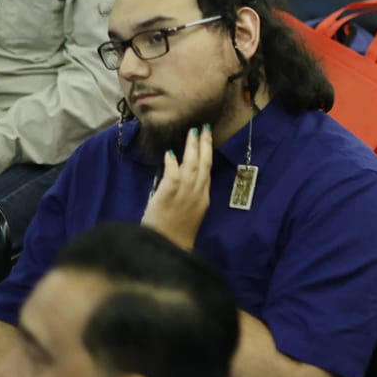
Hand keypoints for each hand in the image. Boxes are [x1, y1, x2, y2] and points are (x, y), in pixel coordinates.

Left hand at [141, 124, 213, 249]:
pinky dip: (173, 161)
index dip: (208, 156)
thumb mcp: (190, 217)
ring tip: (192, 132)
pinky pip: (173, 172)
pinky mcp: (169, 192)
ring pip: (192, 164)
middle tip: (204, 129)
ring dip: (192, 147)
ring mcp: (184, 191)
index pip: (208, 172)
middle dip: (204, 145)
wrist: (168, 247)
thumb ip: (189, 200)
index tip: (207, 142)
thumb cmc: (175, 236)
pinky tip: (171, 152)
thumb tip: (183, 184)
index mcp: (203, 199)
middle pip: (204, 164)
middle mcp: (197, 192)